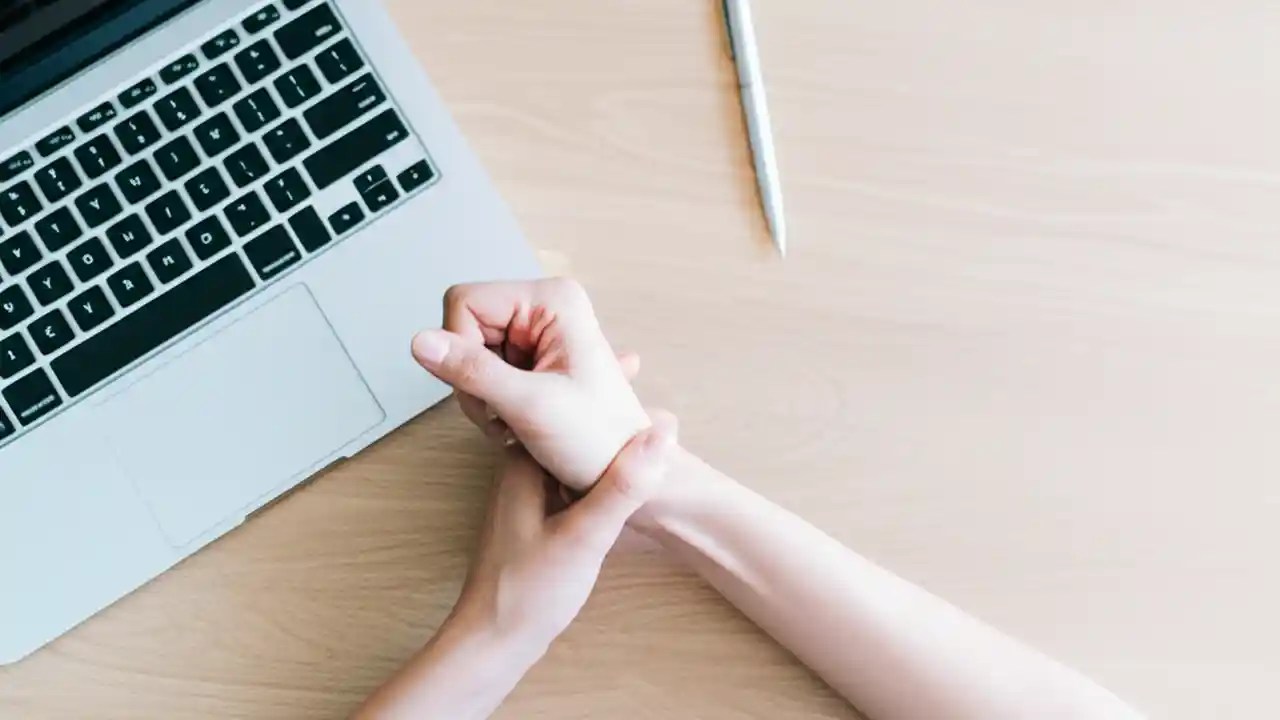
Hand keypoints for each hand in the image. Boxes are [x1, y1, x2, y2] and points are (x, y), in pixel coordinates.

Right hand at [411, 279, 649, 491]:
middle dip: (472, 378)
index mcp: (553, 300)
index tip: (487, 390)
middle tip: (504, 414)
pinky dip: (490, 403)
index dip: (459, 348)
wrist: (629, 474)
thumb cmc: (600, 441)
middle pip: (464, 328)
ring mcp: (538, 334)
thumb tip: (419, 342)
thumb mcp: (530, 406)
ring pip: (469, 354)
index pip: (464, 302)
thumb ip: (473, 371)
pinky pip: (484, 371)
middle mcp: (545, 308)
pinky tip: (516, 422)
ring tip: (514, 422)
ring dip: (480, 396)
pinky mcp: (532, 360)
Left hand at [451, 412, 677, 648]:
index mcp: (523, 461)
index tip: (639, 379)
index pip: (567, 409)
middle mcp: (521, 470)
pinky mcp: (537, 518)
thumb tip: (662, 432)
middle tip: (659, 412)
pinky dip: (599, 480)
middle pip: (573, 431)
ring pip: (575, 458)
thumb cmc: (528, 591)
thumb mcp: (585, 536)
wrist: (493, 642)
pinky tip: (627, 487)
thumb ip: (622, 485)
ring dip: (607, 452)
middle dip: (609, 421)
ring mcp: (528, 495)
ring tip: (653, 440)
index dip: (605, 398)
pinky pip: (574, 484)